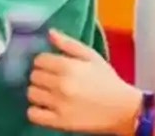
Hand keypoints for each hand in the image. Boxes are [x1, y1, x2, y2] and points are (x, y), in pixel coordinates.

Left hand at [27, 30, 141, 135]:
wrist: (123, 109)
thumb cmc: (107, 81)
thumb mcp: (92, 57)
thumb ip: (69, 44)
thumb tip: (50, 33)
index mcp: (68, 66)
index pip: (38, 60)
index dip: (44, 62)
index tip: (51, 67)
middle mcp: (60, 84)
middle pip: (33, 76)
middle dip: (41, 76)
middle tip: (52, 80)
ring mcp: (59, 104)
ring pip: (31, 93)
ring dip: (38, 92)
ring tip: (49, 94)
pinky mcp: (59, 122)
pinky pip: (33, 115)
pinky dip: (35, 111)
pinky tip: (45, 107)